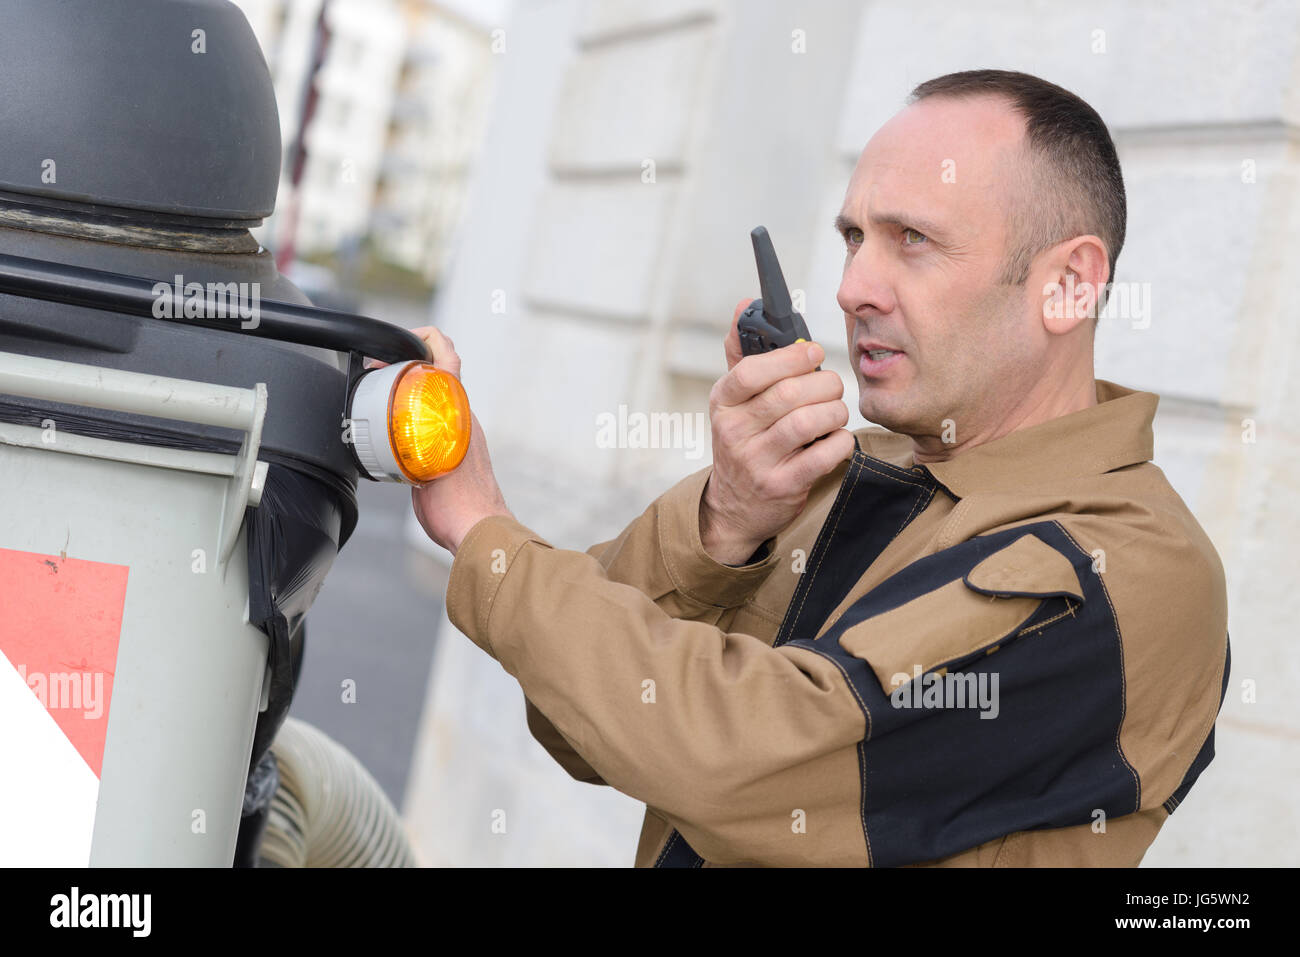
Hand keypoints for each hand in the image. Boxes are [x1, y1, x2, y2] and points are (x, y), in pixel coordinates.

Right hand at [369, 326, 513, 554]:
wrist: (477, 532)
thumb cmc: (458, 505)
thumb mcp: (428, 461)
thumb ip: (416, 434)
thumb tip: (399, 420)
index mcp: (458, 410)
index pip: (447, 355)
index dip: (424, 338)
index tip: (397, 342)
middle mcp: (462, 417)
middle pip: (435, 375)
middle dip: (404, 367)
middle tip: (376, 373)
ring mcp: (460, 435)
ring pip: (432, 400)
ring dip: (407, 395)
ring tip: (379, 401)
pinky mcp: (454, 454)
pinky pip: (431, 425)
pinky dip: (412, 421)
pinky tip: (393, 436)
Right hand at [699, 299, 854, 564]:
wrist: (734, 508)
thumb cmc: (743, 441)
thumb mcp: (733, 400)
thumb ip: (742, 352)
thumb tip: (746, 304)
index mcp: (723, 403)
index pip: (751, 371)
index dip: (789, 357)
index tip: (813, 352)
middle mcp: (735, 432)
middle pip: (789, 394)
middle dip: (823, 384)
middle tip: (832, 386)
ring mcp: (757, 461)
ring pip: (808, 422)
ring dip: (834, 411)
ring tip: (835, 411)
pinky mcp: (782, 487)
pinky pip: (823, 455)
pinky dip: (840, 441)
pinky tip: (837, 438)